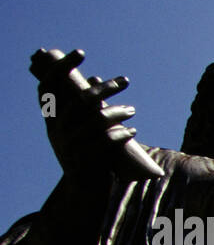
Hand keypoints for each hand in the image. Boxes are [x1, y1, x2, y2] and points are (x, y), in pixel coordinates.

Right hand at [31, 48, 157, 184]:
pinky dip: (122, 134)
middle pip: (81, 100)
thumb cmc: (86, 155)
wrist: (84, 191)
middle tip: (126, 80)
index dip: (61, 67)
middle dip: (106, 87)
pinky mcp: (88, 160)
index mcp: (52, 121)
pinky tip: (133, 132)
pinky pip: (107, 142)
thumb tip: (94, 79)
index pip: (49, 86)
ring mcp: (71, 146)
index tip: (80, 53)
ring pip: (97, 120)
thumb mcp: (80, 131)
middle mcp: (58, 131)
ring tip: (132, 110)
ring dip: (119, 112)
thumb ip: (85, 109)